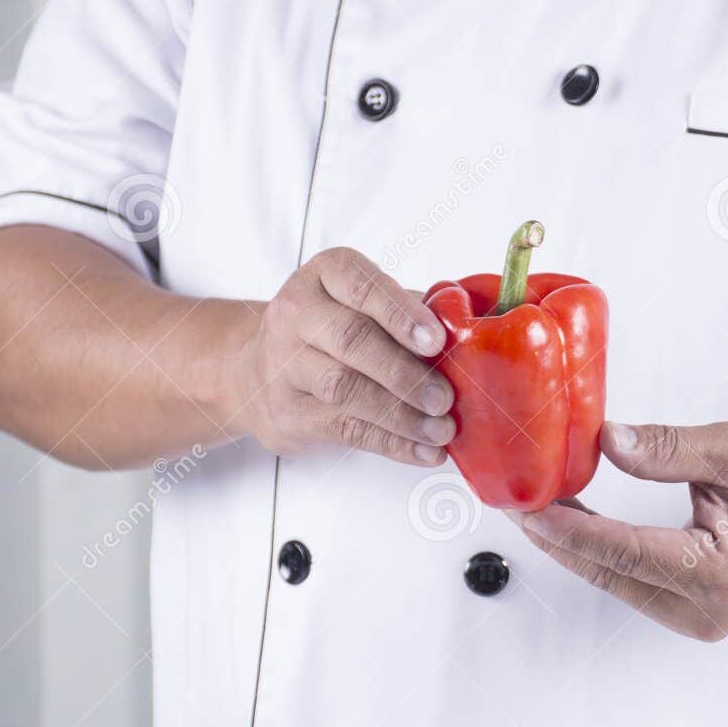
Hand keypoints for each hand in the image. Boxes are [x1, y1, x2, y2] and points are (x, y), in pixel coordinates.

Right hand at [226, 247, 454, 461]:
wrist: (257, 369)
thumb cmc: (331, 329)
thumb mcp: (364, 303)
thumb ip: (411, 309)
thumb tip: (470, 331)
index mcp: (325, 275)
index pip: (362, 286)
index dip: (401, 314)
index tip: (436, 341)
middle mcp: (296, 312)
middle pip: (352, 340)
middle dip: (404, 372)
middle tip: (444, 397)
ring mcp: (283, 363)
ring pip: (345, 388)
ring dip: (401, 414)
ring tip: (440, 429)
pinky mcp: (286, 411)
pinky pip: (342, 428)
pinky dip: (390, 442)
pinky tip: (422, 451)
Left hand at [509, 421, 727, 640]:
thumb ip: (665, 450)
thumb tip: (604, 442)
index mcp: (718, 576)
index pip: (622, 552)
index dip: (567, 530)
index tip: (525, 508)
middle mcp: (706, 611)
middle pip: (609, 574)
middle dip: (558, 538)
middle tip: (514, 501)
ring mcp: (698, 620)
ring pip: (615, 582)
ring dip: (574, 546)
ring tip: (534, 506)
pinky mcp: (692, 615)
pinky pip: (631, 583)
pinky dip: (600, 553)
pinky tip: (573, 524)